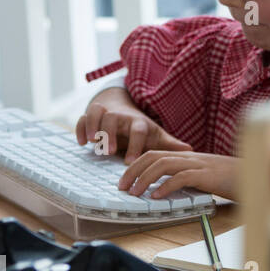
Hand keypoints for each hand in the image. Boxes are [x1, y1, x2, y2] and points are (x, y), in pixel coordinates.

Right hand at [75, 96, 193, 163]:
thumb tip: (190, 150)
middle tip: (108, 152)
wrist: (123, 108)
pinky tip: (80, 143)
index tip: (130, 162)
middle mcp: (121, 116)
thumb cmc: (141, 129)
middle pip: (114, 118)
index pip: (138, 130)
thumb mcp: (156, 136)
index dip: (135, 144)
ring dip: (92, 126)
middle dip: (110, 134)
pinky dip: (79, 128)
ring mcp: (105, 115)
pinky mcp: (90, 117)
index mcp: (138, 122)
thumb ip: (170, 144)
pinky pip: (81, 117)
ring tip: (90, 143)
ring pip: (96, 112)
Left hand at [118, 151, 239, 199]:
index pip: (156, 154)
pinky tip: (156, 197)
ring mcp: (199, 164)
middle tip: (122, 186)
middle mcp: (191, 157)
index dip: (137, 165)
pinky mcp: (207, 175)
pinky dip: (166, 186)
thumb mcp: (208, 177)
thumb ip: (190, 179)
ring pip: (163, 164)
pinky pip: (181, 178)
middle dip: (133, 170)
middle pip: (154, 156)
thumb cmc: (235, 178)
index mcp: (189, 157)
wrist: (258, 173)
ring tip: (134, 192)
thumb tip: (170, 189)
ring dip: (144, 178)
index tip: (125, 179)